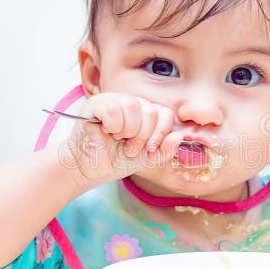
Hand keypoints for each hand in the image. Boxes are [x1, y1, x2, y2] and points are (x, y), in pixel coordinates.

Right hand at [58, 92, 182, 184]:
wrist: (89, 168)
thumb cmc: (116, 160)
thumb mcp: (146, 159)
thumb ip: (164, 150)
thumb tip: (179, 136)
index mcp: (145, 113)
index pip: (165, 114)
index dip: (160, 134)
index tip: (148, 150)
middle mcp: (131, 103)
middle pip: (151, 111)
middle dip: (142, 136)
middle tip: (129, 148)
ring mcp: (114, 100)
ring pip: (134, 106)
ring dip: (127, 131)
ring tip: (117, 140)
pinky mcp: (96, 103)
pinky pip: (113, 109)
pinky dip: (112, 126)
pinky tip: (105, 132)